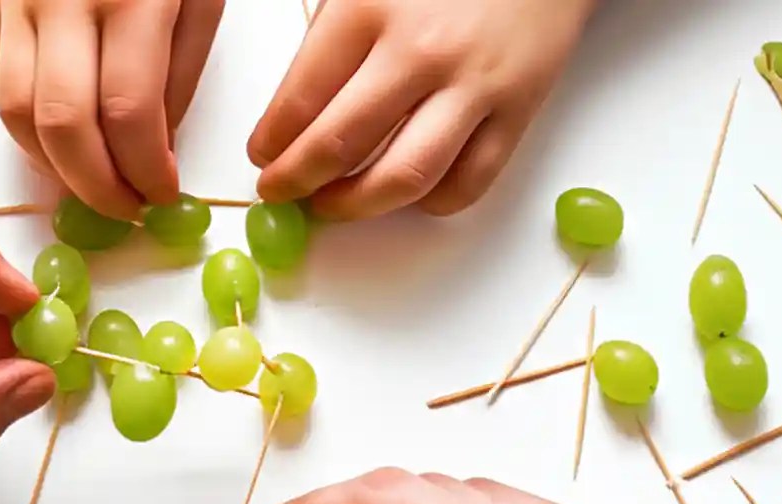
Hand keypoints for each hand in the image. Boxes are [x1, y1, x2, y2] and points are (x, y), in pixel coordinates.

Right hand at [0, 0, 225, 219]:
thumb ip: (179, 72)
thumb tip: (157, 150)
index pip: (127, 113)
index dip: (144, 171)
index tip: (163, 195)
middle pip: (62, 124)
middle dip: (96, 185)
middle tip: (125, 207)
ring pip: (15, 111)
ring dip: (53, 165)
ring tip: (92, 183)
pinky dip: (23, 127)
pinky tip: (57, 144)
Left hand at [250, 0, 595, 218]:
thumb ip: (328, 45)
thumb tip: (289, 121)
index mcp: (368, 10)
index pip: (300, 100)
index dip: (271, 143)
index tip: (263, 157)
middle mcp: (420, 51)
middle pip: (340, 145)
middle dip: (297, 182)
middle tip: (280, 192)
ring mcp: (473, 85)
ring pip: (403, 177)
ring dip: (355, 206)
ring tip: (330, 206)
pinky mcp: (519, 109)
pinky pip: (468, 183)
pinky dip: (430, 202)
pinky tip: (406, 193)